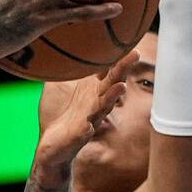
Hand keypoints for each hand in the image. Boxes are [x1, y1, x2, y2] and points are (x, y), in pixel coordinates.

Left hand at [34, 49, 138, 171]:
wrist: (55, 150)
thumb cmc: (67, 119)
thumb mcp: (74, 92)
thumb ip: (80, 74)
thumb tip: (78, 49)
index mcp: (95, 94)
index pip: (110, 73)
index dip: (119, 58)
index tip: (130, 40)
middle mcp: (95, 106)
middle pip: (111, 85)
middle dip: (123, 70)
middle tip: (136, 54)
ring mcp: (88, 122)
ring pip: (102, 108)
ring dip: (111, 97)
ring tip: (120, 87)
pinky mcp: (76, 138)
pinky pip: (82, 133)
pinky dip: (85, 129)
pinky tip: (88, 126)